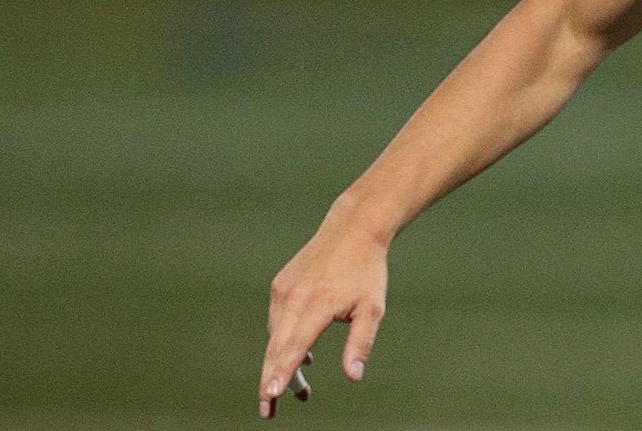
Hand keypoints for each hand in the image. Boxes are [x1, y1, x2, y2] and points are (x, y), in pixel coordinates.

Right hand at [259, 204, 390, 417]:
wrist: (353, 228)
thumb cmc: (367, 271)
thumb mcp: (373, 308)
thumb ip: (361, 343)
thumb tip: (353, 376)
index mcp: (317, 305)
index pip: (294, 346)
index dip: (281, 373)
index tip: (269, 396)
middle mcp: (293, 298)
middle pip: (275, 348)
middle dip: (270, 382)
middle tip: (269, 413)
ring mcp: (283, 291)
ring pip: (274, 337)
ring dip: (280, 364)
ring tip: (299, 390)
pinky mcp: (279, 285)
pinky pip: (276, 321)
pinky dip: (283, 341)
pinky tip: (301, 356)